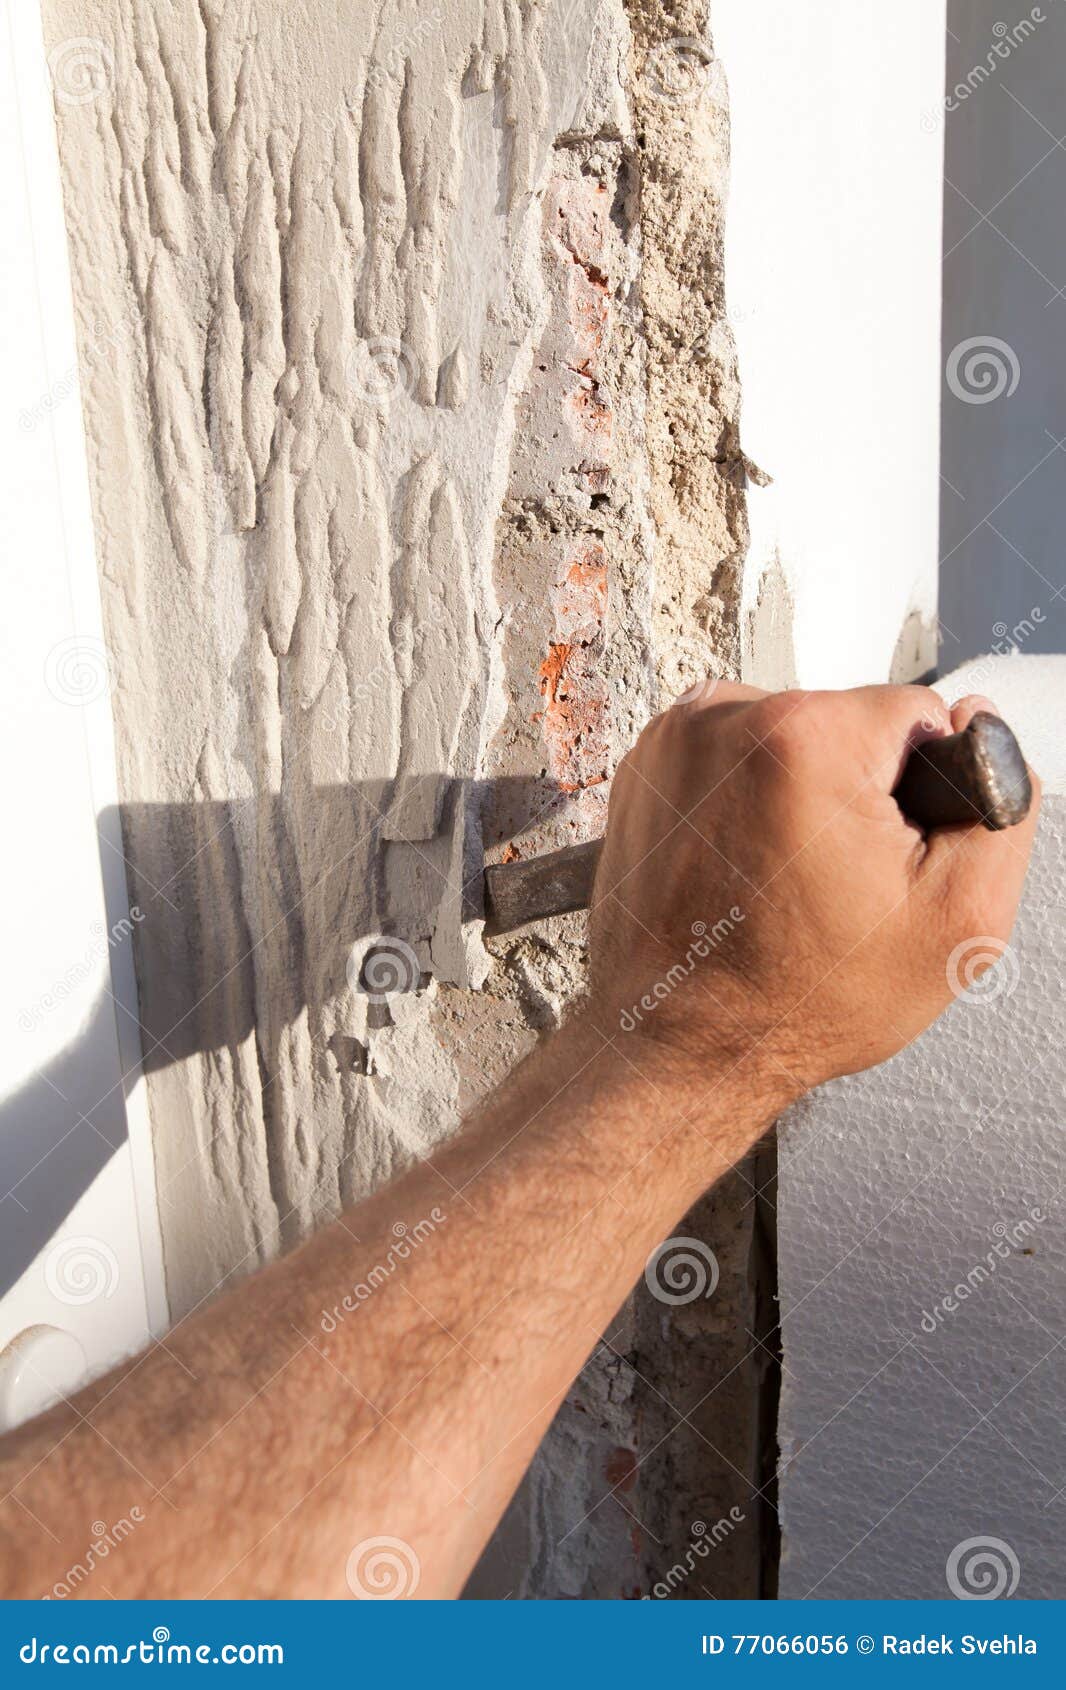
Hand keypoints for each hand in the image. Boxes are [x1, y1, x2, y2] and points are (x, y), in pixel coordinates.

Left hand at [589, 683, 1040, 1095]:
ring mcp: (673, 740)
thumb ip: (1000, 802)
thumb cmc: (803, 999)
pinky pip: (734, 761)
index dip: (920, 796)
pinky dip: (747, 806)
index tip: (877, 861)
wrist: (683, 1048)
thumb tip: (979, 722)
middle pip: (848, 724)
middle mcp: (724, 718)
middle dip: (857, 794)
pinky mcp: (645, 767)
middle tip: (829, 885)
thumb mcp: (958, 916)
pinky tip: (743, 871)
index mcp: (803, 736)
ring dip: (801, 797)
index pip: (917, 716)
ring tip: (781, 882)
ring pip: (792, 740)